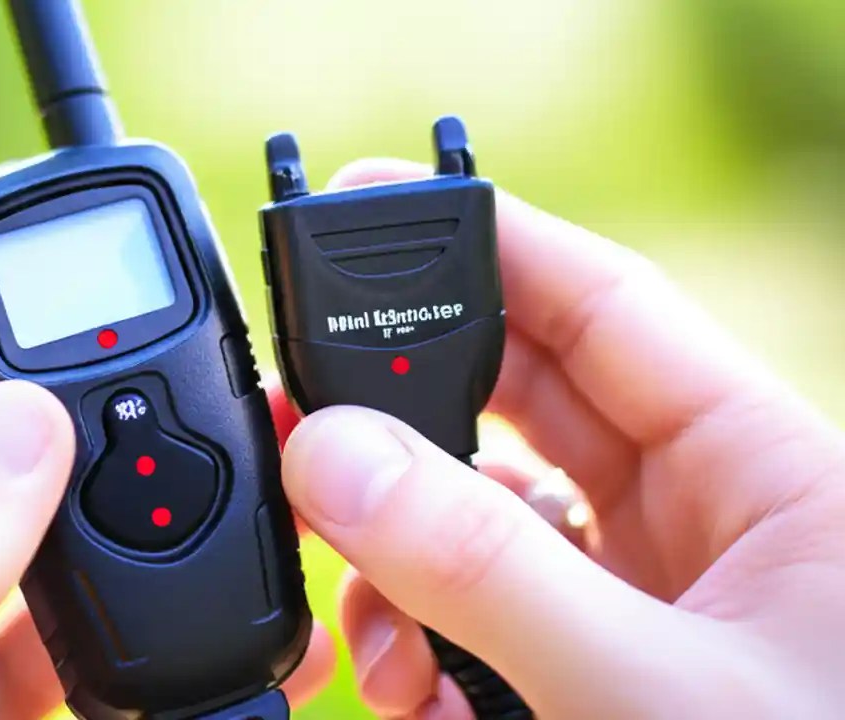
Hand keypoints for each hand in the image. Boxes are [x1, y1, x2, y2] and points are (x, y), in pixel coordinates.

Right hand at [278, 159, 844, 718]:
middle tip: (311, 431)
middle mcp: (699, 520)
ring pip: (483, 522)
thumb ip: (486, 569)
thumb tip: (335, 457)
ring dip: (402, 566)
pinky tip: (410, 699)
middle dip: (407, 422)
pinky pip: (484, 615)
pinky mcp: (593, 668)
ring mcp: (640, 598)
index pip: (604, 308)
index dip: (487, 248)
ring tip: (379, 648)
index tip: (368, 217)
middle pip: (518, 408)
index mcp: (764, 473)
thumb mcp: (646, 692)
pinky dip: (426, 646)